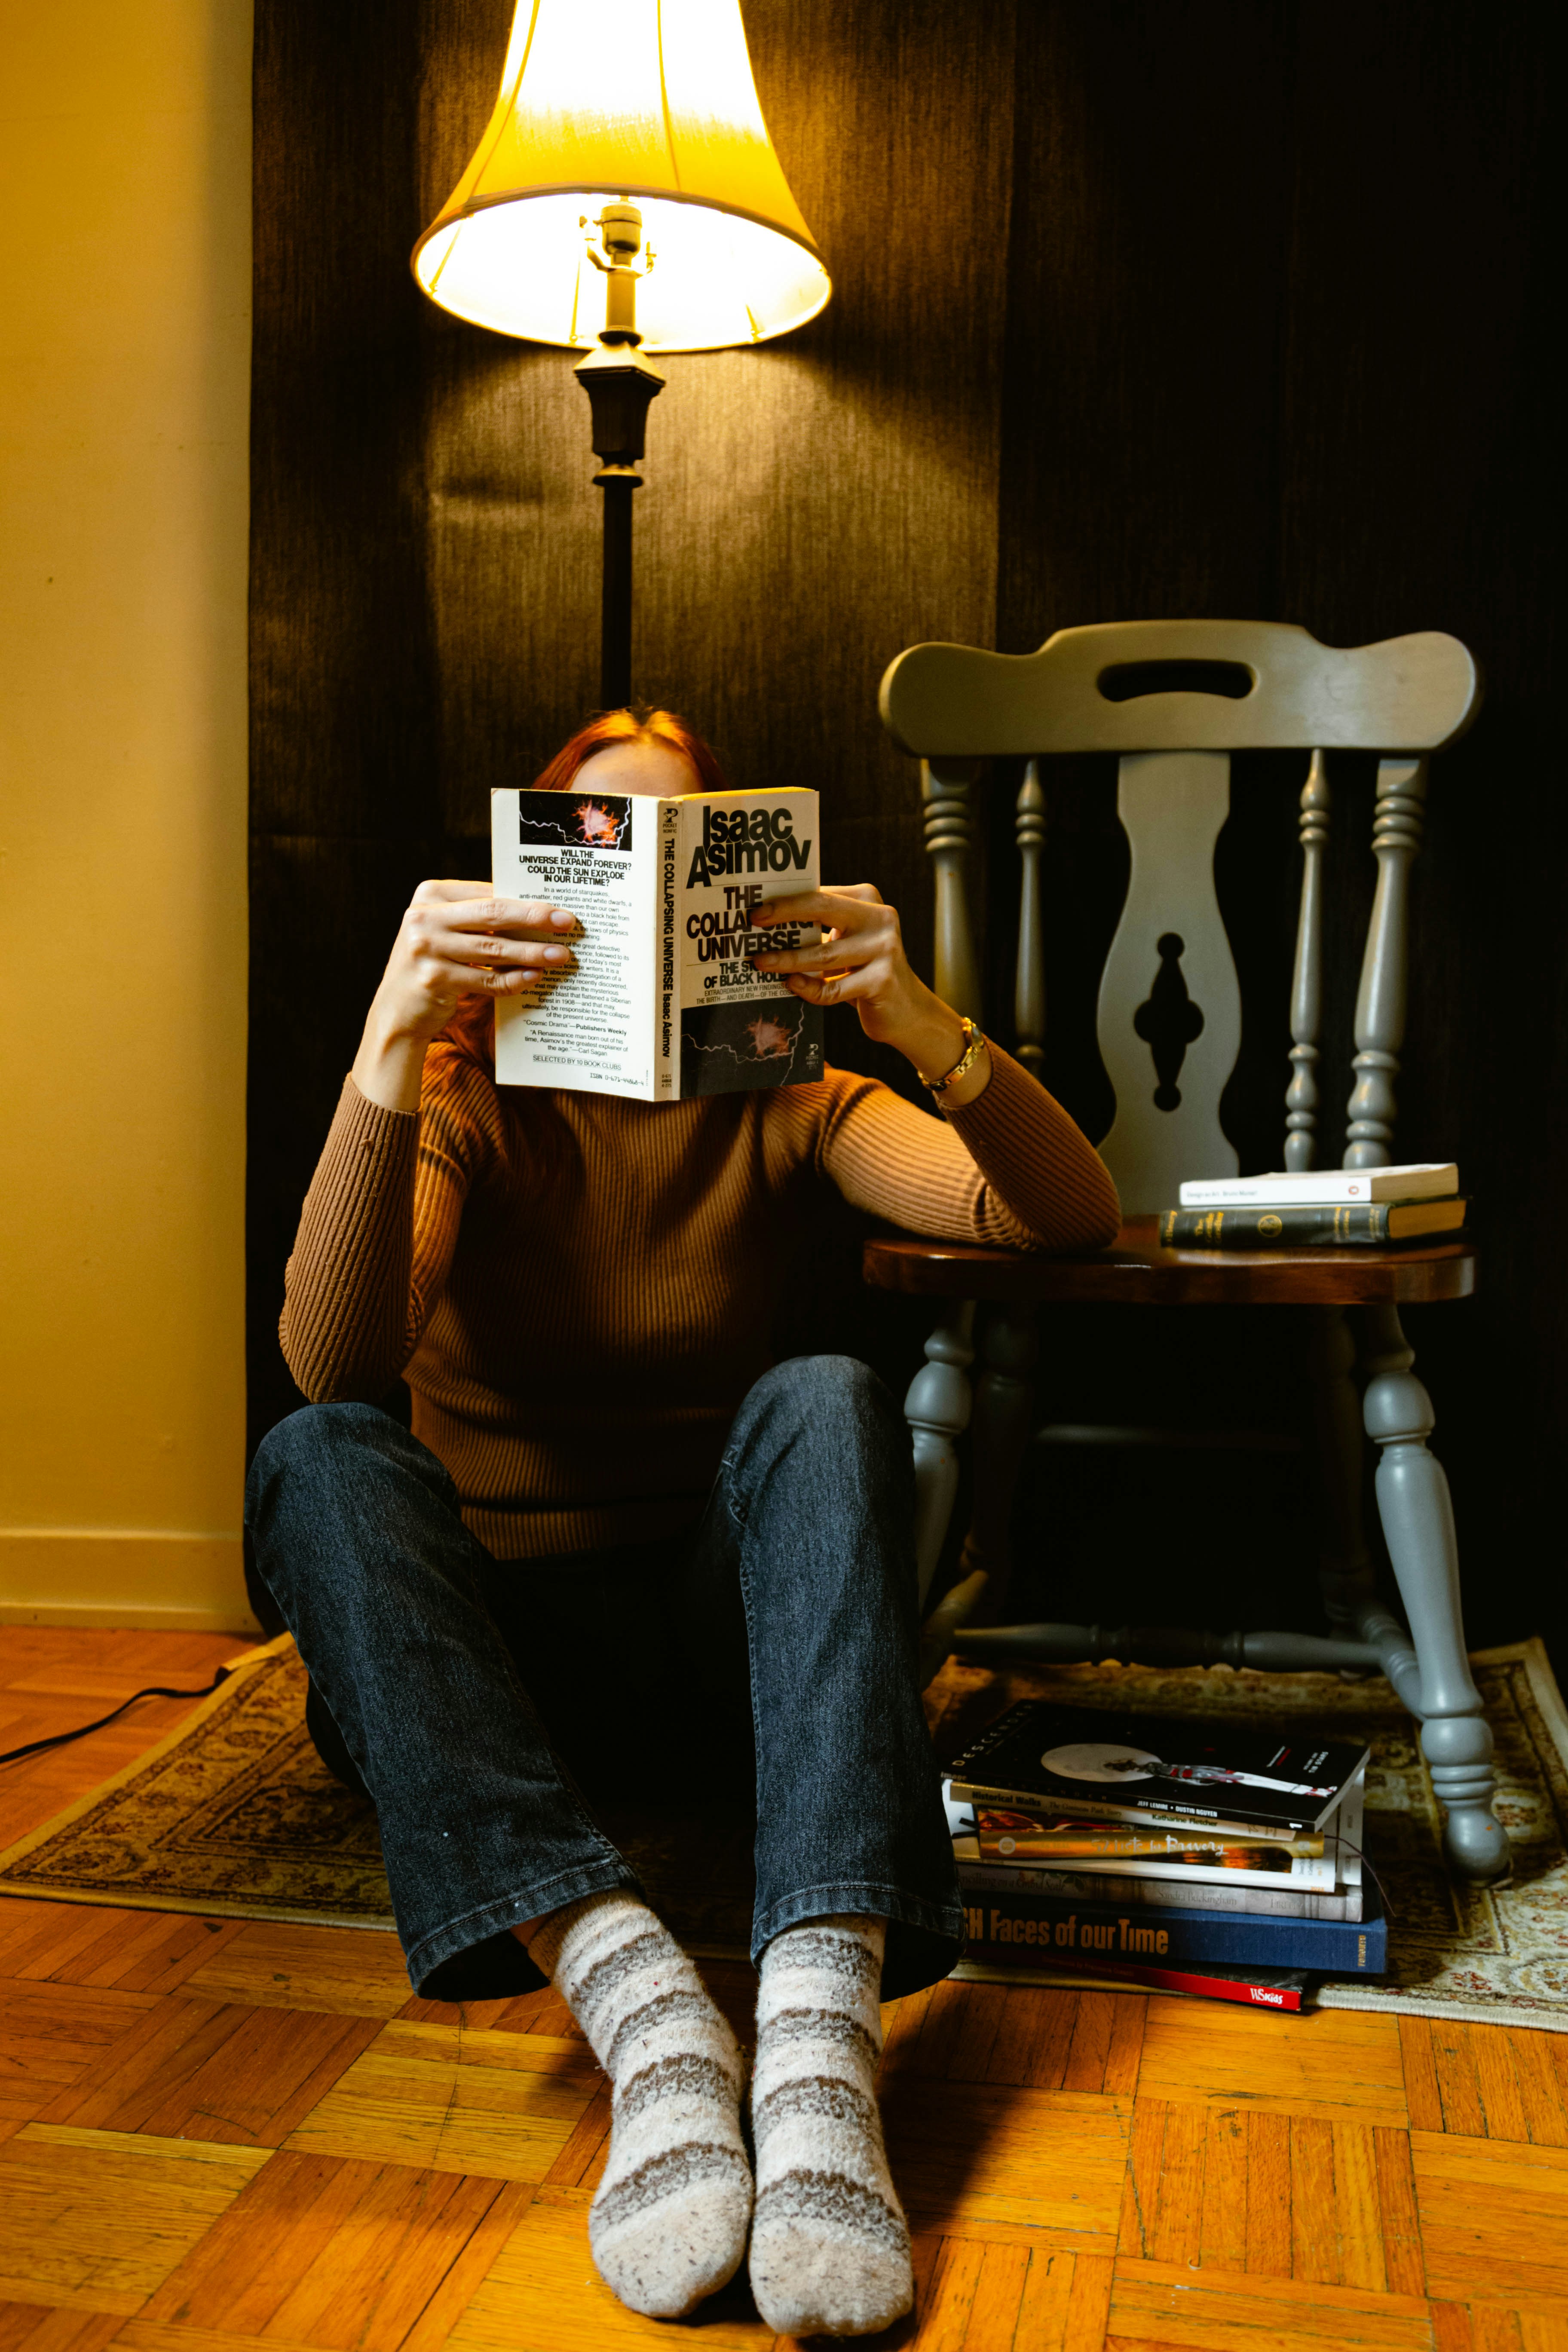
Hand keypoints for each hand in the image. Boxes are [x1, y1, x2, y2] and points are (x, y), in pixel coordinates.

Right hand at [353, 880, 574, 1110]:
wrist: (396, 1010)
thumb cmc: (433, 963)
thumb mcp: (446, 931)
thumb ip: (478, 917)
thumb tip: (538, 912)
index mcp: (430, 895)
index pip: (488, 893)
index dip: (526, 899)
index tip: (558, 907)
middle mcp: (423, 917)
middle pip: (493, 914)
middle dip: (535, 917)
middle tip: (568, 923)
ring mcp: (425, 948)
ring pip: (493, 949)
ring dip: (532, 952)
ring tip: (561, 955)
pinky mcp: (433, 979)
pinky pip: (486, 980)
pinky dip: (514, 980)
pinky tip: (535, 978)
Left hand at [751, 886, 989, 1104]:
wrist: (906, 1010)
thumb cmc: (865, 972)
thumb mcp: (847, 942)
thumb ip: (820, 928)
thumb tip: (768, 925)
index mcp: (868, 901)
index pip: (820, 894)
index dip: (786, 900)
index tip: (756, 909)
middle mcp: (880, 919)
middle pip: (823, 908)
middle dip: (784, 914)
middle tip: (753, 923)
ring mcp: (885, 949)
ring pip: (824, 954)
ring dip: (787, 959)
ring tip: (761, 963)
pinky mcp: (882, 981)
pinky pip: (834, 987)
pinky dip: (809, 989)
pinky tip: (792, 986)